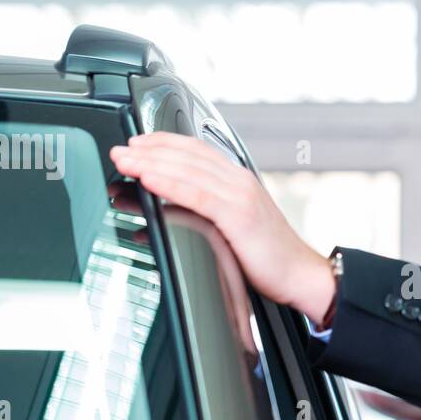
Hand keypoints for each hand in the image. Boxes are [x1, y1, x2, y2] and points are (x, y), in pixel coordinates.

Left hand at [109, 132, 336, 324]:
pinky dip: (169, 183)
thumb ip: (210, 213)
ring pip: (188, 170)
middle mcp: (239, 181)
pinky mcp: (238, 215)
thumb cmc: (270, 258)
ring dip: (151, 162)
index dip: (163, 142)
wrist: (301, 276)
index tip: (137, 143)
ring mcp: (240, 196)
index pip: (196, 151)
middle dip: (149, 150)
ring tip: (124, 161)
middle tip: (119, 150)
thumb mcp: (236, 227)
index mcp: (239, 181)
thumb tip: (176, 211)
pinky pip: (197, 194)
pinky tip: (148, 179)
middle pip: (187, 155)